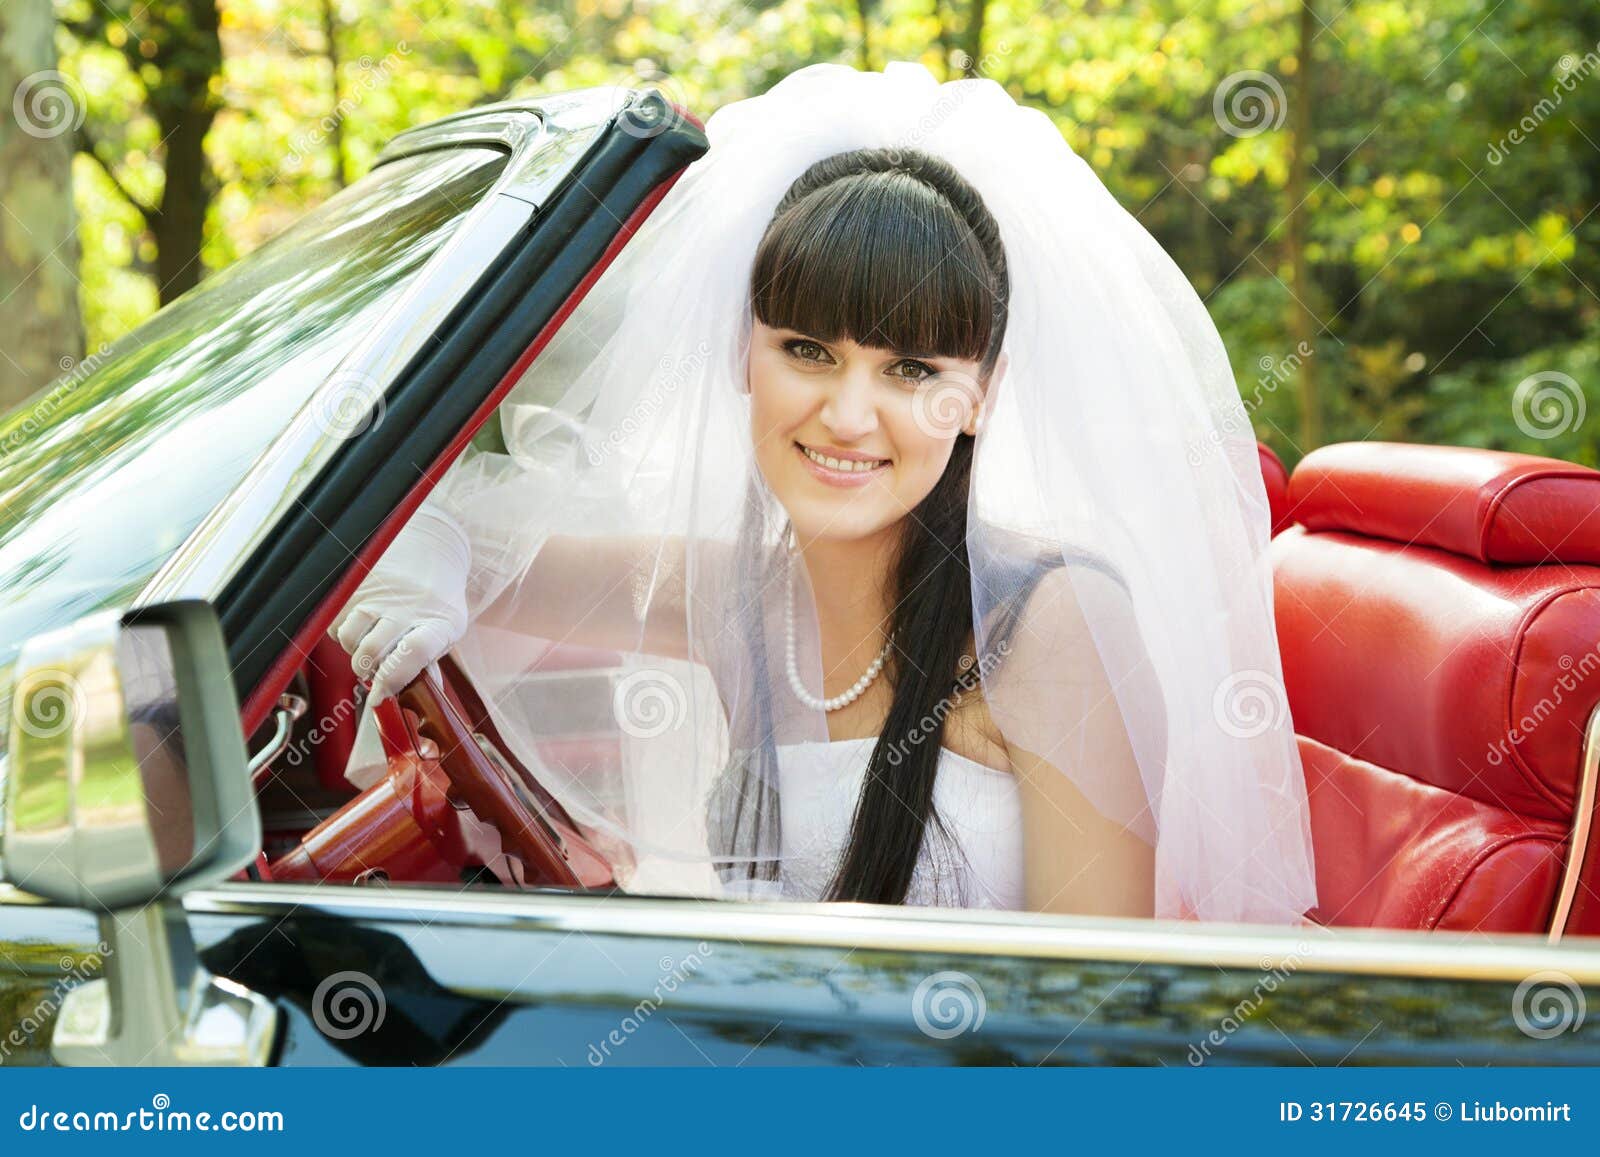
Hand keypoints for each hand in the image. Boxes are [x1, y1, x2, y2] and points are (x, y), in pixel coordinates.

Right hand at [329, 502, 471, 700]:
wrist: (431, 548)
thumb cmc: (437, 598)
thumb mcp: (446, 629)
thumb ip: (429, 661)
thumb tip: (424, 696)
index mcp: (439, 622)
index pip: (414, 652)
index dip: (392, 679)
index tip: (378, 696)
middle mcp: (408, 606)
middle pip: (373, 651)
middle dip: (366, 671)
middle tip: (373, 671)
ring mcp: (380, 594)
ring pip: (350, 638)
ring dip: (354, 651)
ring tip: (368, 645)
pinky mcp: (358, 585)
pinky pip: (337, 623)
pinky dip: (343, 633)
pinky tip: (360, 625)